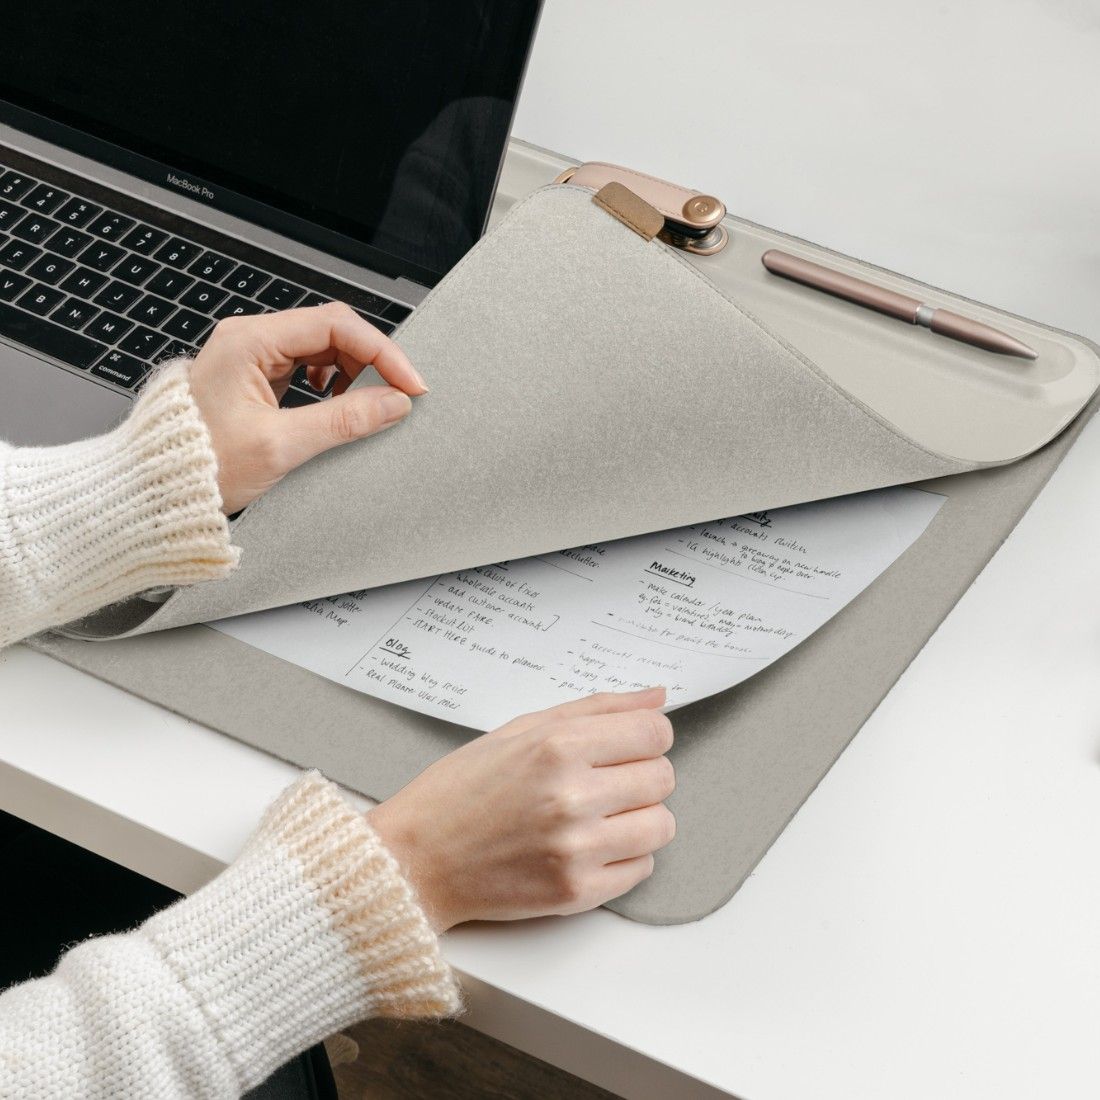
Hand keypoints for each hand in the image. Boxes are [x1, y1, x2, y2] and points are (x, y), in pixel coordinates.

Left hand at [185, 303, 427, 513]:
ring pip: (322, 348)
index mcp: (248, 341)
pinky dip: (332, 384)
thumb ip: (343, 420)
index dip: (381, 352)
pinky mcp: (255, 377)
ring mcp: (251, 356)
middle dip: (371, 361)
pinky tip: (335, 407)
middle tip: (398, 396)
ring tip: (364, 407)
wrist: (156, 489)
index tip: (409, 383)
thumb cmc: (196, 466)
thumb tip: (392, 404)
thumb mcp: (280, 446)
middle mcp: (249, 339)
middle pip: (331, 331)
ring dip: (352, 373)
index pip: (335, 325)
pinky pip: (307, 367)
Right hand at [367, 688, 675, 931]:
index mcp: (557, 747)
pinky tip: (587, 846)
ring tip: (597, 816)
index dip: (647, 736)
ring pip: (661, 825)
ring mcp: (576, 849)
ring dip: (638, 818)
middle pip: (662, 778)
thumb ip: (595, 709)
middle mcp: (571, 796)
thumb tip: (657, 697)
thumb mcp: (519, 729)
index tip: (629, 744)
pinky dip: (623, 857)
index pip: (654, 733)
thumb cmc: (460, 791)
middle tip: (602, 782)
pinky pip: (642, 869)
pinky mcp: (577, 893)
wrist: (415, 860)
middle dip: (640, 775)